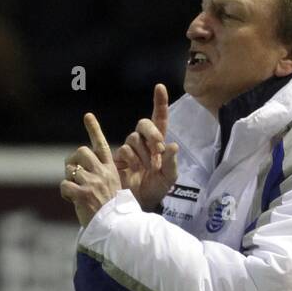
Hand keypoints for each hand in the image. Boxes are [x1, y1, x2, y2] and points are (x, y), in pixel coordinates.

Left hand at [61, 112, 122, 227]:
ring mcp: (92, 183)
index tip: (88, 116)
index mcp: (110, 170)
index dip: (94, 129)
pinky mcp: (83, 194)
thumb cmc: (115, 212)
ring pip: (71, 169)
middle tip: (73, 173)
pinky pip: (65, 185)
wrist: (118, 228)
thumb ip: (100, 177)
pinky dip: (65, 193)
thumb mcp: (114, 189)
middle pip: (81, 152)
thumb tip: (80, 170)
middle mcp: (102, 173)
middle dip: (73, 160)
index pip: (101, 145)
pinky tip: (72, 200)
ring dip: (68, 178)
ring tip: (75, 192)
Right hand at [113, 83, 178, 210]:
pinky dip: (131, 161)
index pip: (159, 119)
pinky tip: (134, 171)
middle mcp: (144, 142)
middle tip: (158, 148)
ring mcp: (130, 149)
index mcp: (158, 143)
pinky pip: (124, 151)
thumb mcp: (169, 178)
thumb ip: (171, 163)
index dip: (159, 102)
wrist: (140, 202)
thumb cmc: (156, 189)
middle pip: (143, 124)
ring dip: (143, 154)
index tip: (159, 87)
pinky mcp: (118, 157)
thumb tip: (173, 146)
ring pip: (133, 139)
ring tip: (147, 169)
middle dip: (152, 134)